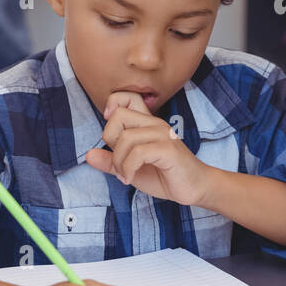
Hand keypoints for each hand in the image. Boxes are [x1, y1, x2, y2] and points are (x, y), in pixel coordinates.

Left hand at [85, 91, 213, 204]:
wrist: (196, 188)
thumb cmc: (166, 176)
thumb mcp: (131, 169)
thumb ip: (111, 161)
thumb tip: (89, 155)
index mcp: (146, 123)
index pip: (126, 97)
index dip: (112, 107)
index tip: (112, 134)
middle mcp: (155, 123)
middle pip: (119, 115)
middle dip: (110, 141)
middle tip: (117, 162)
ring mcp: (163, 135)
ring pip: (126, 137)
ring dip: (118, 162)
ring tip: (124, 175)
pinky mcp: (168, 149)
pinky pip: (138, 153)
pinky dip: (128, 169)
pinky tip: (130, 178)